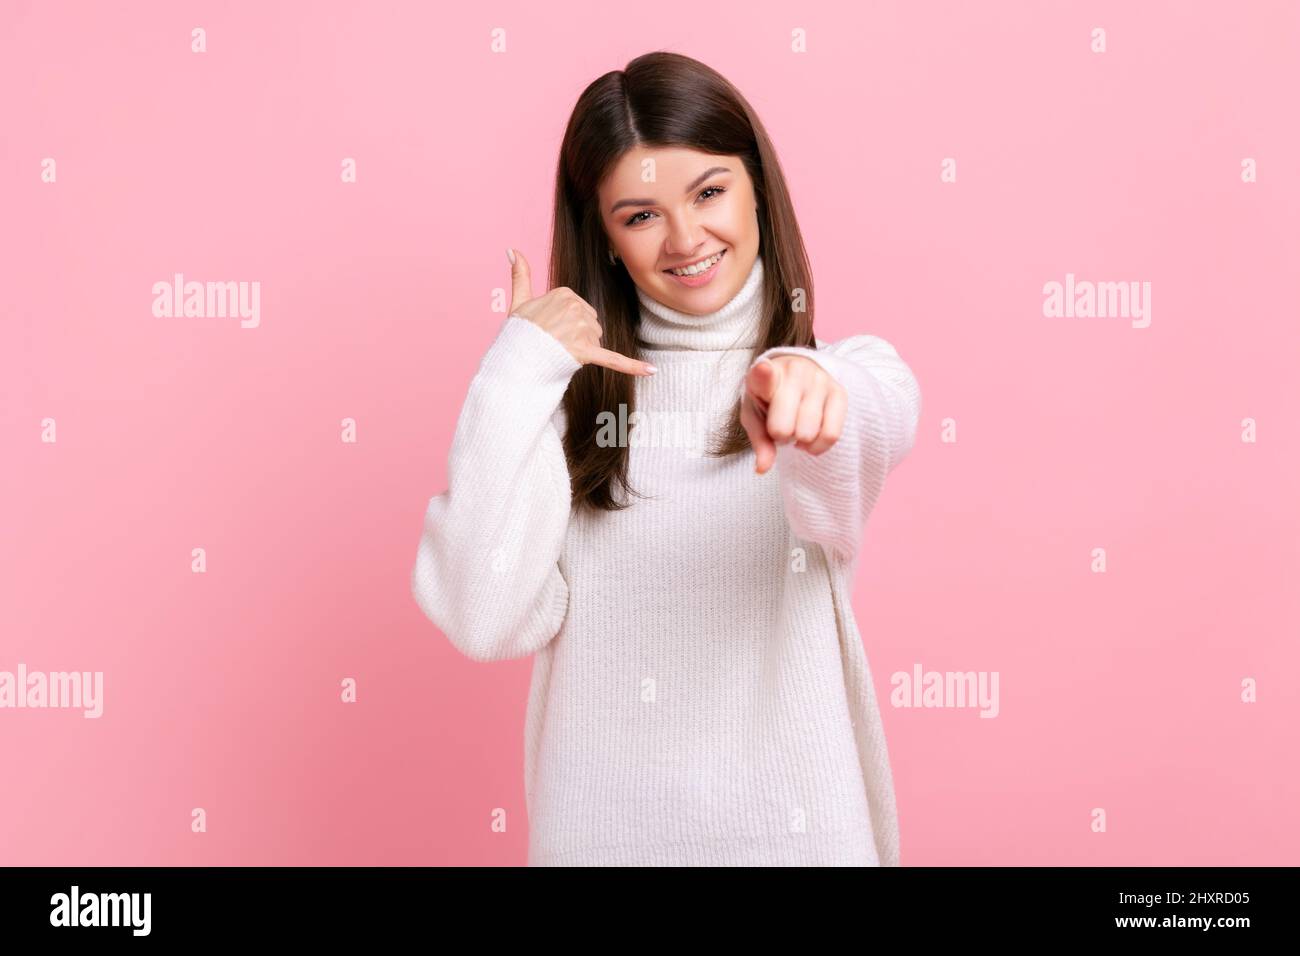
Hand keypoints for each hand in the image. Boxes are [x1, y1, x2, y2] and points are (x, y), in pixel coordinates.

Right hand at [507, 248, 655, 375]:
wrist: (515, 360)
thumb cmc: (518, 333)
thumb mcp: (519, 301)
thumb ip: (520, 274)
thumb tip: (512, 249)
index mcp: (564, 293)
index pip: (581, 309)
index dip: (568, 323)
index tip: (549, 329)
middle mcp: (575, 308)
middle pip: (591, 324)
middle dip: (578, 336)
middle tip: (554, 342)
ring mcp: (581, 330)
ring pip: (596, 340)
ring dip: (583, 349)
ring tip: (560, 351)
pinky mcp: (587, 352)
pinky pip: (614, 359)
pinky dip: (632, 366)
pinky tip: (651, 371)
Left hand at [740, 355, 846, 473]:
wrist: (795, 377)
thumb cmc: (769, 400)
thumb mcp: (754, 417)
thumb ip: (758, 441)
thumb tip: (762, 469)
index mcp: (764, 375)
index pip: (764, 376)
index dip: (763, 375)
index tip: (764, 370)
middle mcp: (794, 371)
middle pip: (785, 428)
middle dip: (781, 436)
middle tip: (781, 424)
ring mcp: (819, 380)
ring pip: (809, 433)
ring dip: (800, 441)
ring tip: (796, 428)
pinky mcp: (839, 392)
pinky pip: (831, 435)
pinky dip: (818, 446)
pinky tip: (810, 438)